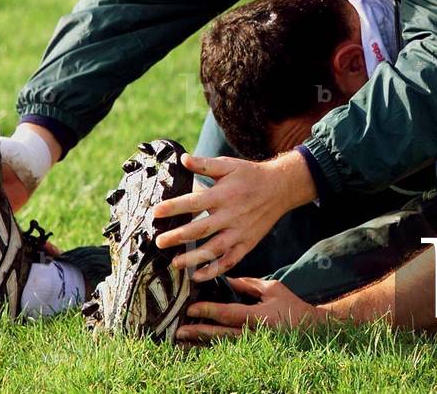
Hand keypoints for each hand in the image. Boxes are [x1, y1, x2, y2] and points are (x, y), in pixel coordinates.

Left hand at [153, 151, 316, 280]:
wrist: (281, 188)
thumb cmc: (250, 175)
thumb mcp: (229, 165)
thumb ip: (205, 164)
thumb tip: (182, 159)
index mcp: (225, 194)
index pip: (195, 202)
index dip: (175, 207)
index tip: (156, 212)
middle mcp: (232, 215)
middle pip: (202, 229)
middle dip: (178, 237)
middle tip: (159, 242)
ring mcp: (241, 232)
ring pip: (215, 249)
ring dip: (194, 258)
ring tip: (175, 263)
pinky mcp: (247, 243)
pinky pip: (230, 261)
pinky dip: (215, 270)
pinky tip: (198, 276)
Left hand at [176, 278, 318, 342]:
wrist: (309, 328)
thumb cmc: (290, 305)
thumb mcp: (272, 289)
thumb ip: (248, 285)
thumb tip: (226, 280)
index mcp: (260, 317)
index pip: (229, 314)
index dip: (209, 311)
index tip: (192, 308)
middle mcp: (254, 334)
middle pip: (221, 335)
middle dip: (199, 332)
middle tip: (179, 330)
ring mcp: (252, 346)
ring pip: (221, 346)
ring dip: (200, 343)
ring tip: (182, 340)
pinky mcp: (251, 351)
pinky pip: (227, 350)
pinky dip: (211, 348)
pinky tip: (197, 346)